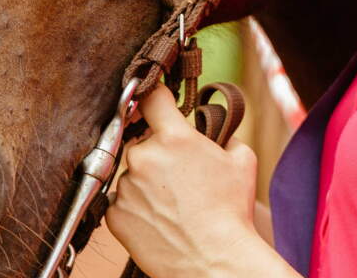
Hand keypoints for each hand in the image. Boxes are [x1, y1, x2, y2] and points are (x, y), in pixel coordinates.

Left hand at [105, 82, 258, 277]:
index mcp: (174, 137)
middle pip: (144, 140)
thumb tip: (215, 130)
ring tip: (173, 203)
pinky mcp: (114, 214)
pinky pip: (121, 199)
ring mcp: (125, 186)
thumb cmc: (231, 211)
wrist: (213, 261)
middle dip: (159, 150)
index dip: (155, 95)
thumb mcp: (242, 159)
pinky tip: (160, 217)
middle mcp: (143, 157)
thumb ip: (223, 134)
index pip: (152, 97)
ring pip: (133, 172)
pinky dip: (137, 205)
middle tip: (181, 173)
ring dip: (147, 180)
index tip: (155, 98)